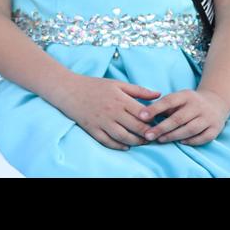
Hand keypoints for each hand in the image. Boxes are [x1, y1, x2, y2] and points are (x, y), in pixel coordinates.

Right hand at [48, 75, 162, 150]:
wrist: (69, 90)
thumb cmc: (95, 86)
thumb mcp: (118, 84)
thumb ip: (139, 90)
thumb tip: (158, 94)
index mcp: (120, 99)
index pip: (142, 114)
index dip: (153, 121)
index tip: (159, 123)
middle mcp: (112, 112)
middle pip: (135, 128)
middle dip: (147, 134)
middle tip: (154, 136)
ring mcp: (102, 122)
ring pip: (123, 137)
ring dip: (135, 142)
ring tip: (142, 142)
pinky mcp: (93, 130)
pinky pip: (108, 142)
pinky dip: (119, 146)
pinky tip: (126, 145)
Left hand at [138, 89, 229, 145]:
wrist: (216, 102)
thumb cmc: (189, 103)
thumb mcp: (178, 98)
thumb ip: (163, 106)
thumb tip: (142, 116)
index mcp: (187, 95)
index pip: (169, 101)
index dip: (155, 109)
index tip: (141, 116)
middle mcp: (199, 105)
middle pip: (179, 118)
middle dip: (162, 128)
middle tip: (148, 135)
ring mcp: (208, 117)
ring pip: (190, 129)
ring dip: (174, 136)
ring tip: (160, 140)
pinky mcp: (215, 128)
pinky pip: (203, 137)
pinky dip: (191, 141)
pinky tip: (181, 143)